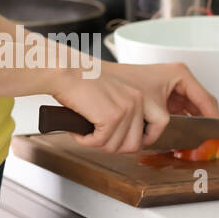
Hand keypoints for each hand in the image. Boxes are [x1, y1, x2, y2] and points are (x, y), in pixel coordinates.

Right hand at [49, 68, 169, 153]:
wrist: (64, 69)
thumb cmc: (79, 77)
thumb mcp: (112, 90)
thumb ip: (125, 109)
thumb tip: (124, 136)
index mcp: (141, 94)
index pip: (154, 130)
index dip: (134, 141)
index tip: (118, 138)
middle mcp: (138, 100)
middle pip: (135, 144)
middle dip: (112, 145)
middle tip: (97, 136)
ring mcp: (127, 109)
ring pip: (117, 147)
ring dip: (97, 144)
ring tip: (86, 131)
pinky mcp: (112, 116)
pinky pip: (100, 143)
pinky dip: (85, 141)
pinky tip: (78, 130)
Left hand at [106, 61, 218, 136]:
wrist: (97, 79)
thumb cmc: (120, 83)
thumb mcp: (151, 106)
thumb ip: (167, 123)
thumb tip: (176, 139)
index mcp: (180, 75)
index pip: (207, 100)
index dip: (214, 120)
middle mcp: (177, 79)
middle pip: (200, 107)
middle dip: (200, 125)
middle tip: (204, 142)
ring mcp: (170, 88)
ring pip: (188, 112)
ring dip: (187, 125)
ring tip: (189, 139)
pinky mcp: (162, 97)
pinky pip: (176, 113)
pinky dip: (176, 124)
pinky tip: (172, 134)